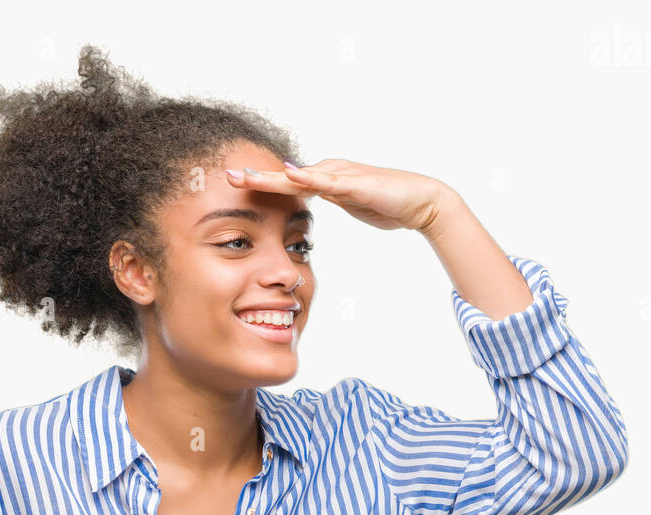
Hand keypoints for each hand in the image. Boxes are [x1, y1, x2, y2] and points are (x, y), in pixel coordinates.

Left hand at [225, 159, 455, 235]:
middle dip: (257, 178)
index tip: (236, 187)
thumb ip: (333, 201)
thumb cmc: (390, 205)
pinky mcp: (357, 184)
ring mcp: (343, 176)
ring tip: (247, 178)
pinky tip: (290, 175)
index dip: (262, 185)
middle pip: (287, 177)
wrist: (423, 202)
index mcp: (328, 180)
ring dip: (273, 178)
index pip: (289, 184)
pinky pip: (328, 181)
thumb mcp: (353, 206)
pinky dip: (308, 178)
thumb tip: (314, 206)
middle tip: (228, 176)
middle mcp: (332, 172)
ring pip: (301, 177)